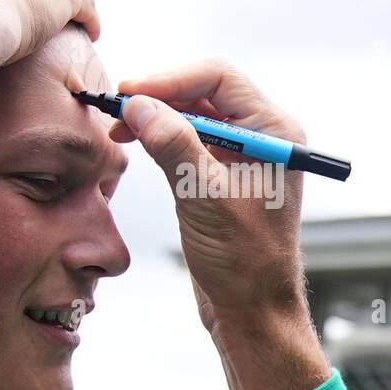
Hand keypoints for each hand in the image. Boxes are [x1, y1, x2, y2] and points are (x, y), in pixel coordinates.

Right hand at [113, 59, 330, 389]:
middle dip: (159, 96)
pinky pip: (189, 142)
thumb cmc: (242, 260)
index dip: (170, 79)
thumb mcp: (203, 197)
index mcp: (275, 132)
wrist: (252, 312)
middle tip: (115, 108)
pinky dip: (161, 139)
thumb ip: (173, 145)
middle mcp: (264, 137)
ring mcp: (244, 157)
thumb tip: (138, 103)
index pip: (219, 78)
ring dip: (156, 117)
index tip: (129, 92)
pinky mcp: (224, 177)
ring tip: (119, 129)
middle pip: (204, 92)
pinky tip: (135, 145)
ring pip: (193, 116)